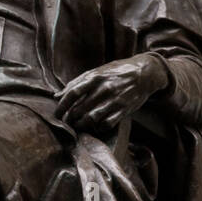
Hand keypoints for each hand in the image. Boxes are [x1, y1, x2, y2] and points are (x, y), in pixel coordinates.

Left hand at [54, 55, 169, 132]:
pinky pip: (106, 124)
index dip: (62, 106)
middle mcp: (103, 89)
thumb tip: (56, 96)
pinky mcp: (123, 110)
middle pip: (79, 109)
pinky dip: (98, 128)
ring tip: (79, 125)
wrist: (144, 73)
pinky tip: (96, 126)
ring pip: (91, 119)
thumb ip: (76, 83)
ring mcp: (114, 100)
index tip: (57, 114)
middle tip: (68, 122)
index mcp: (94, 77)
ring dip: (82, 125)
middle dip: (70, 119)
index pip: (72, 93)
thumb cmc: (116, 72)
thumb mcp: (96, 72)